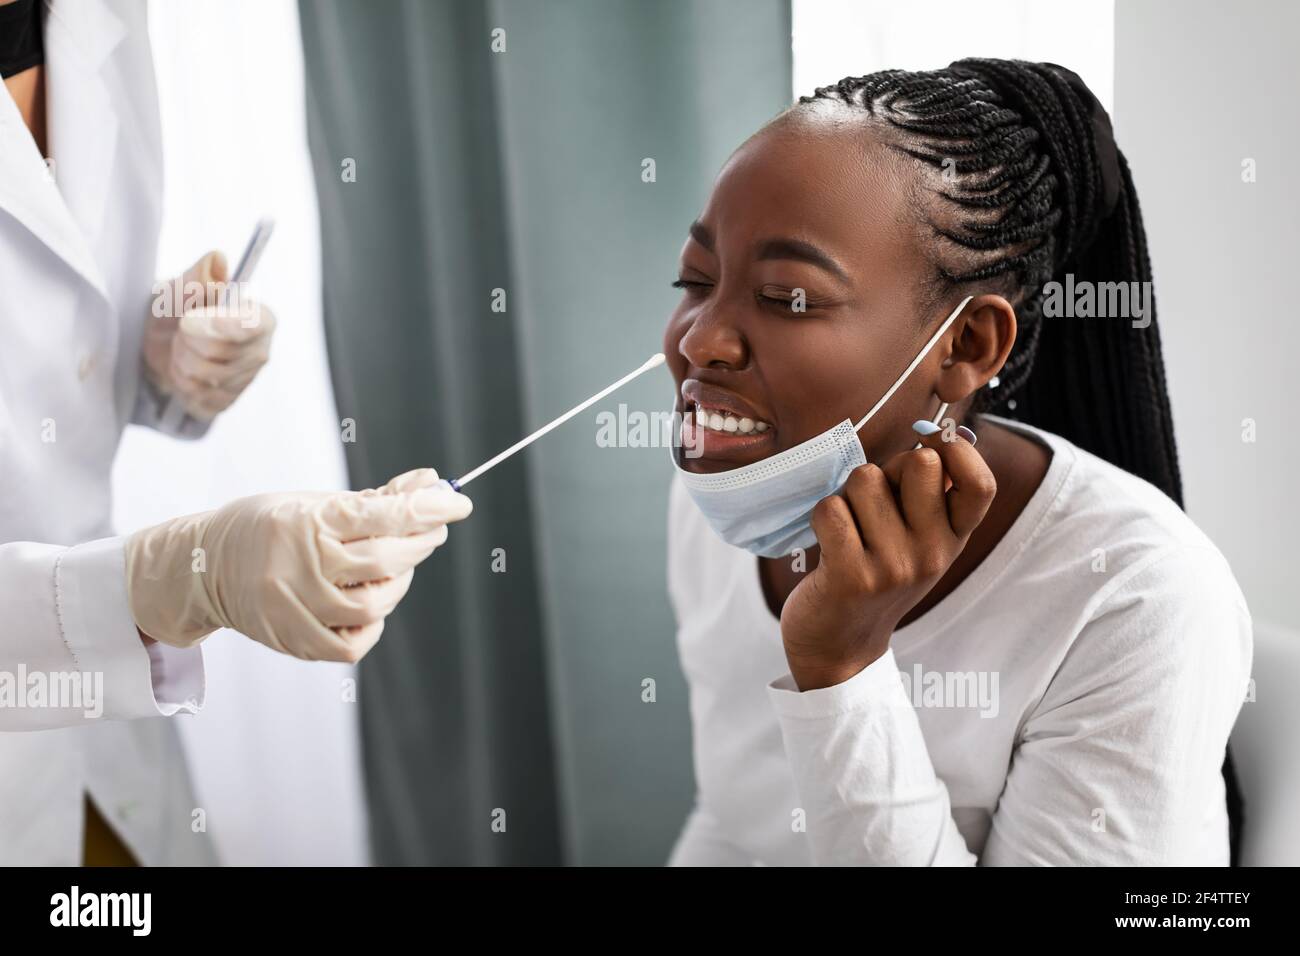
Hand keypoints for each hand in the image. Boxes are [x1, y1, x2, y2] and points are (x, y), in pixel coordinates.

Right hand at [125, 469, 471, 661]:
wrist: (201, 566)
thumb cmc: (266, 526)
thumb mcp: (313, 500)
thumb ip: (375, 499)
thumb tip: (431, 483)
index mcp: (305, 521)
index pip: (380, 514)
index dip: (426, 507)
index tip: (457, 501)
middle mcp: (298, 564)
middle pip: (384, 559)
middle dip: (421, 541)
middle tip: (432, 529)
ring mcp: (294, 606)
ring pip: (374, 603)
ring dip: (400, 582)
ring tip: (397, 565)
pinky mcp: (292, 638)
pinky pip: (351, 642)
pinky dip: (372, 623)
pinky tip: (372, 602)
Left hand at [143, 250, 275, 420]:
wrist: (158, 347)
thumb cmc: (173, 312)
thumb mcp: (176, 289)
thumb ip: (196, 277)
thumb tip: (217, 259)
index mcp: (257, 318)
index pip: (253, 325)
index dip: (223, 325)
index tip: (190, 320)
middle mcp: (259, 350)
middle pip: (220, 353)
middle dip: (189, 342)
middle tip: (182, 330)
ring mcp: (244, 380)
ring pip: (206, 378)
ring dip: (182, 363)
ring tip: (182, 350)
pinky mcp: (227, 402)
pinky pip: (200, 399)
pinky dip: (182, 385)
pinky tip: (185, 371)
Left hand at [779, 424, 995, 689]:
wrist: (840, 645)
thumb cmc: (876, 575)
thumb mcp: (918, 541)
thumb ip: (928, 494)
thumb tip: (934, 433)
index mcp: (954, 540)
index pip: (980, 484)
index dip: (957, 451)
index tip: (929, 446)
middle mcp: (933, 553)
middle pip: (918, 462)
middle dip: (887, 468)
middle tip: (873, 502)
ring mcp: (894, 566)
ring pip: (864, 479)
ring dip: (848, 494)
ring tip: (849, 528)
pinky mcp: (852, 576)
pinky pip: (830, 507)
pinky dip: (822, 515)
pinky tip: (828, 542)